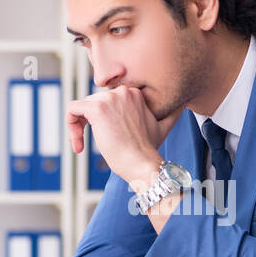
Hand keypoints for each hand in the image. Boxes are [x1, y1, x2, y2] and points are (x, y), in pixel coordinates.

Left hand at [66, 86, 183, 189]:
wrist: (143, 164)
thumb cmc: (148, 151)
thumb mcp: (162, 126)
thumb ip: (171, 111)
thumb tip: (185, 102)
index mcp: (134, 93)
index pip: (107, 98)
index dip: (102, 117)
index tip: (105, 135)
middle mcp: (122, 92)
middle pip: (92, 102)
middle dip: (88, 123)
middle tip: (87, 143)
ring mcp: (109, 99)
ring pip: (82, 107)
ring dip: (78, 127)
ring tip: (81, 146)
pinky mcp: (96, 109)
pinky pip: (72, 109)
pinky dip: (70, 125)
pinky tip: (78, 144)